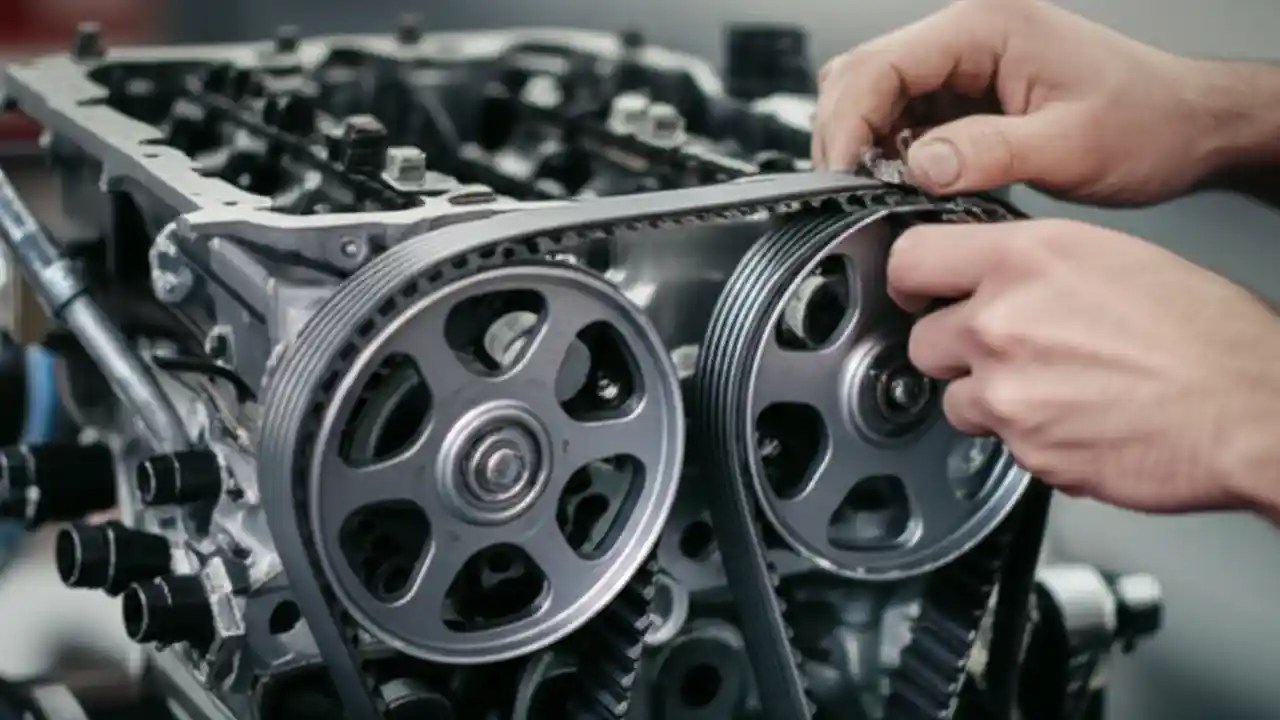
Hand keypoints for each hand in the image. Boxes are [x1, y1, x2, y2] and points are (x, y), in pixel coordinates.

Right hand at [812, 0, 1231, 204]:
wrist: (1187, 126)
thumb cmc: (1148, 121)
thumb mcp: (1070, 145)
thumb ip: (987, 154)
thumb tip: (916, 166)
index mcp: (986, 26)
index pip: (880, 66)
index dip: (847, 125)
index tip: (841, 179)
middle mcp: (967, 35)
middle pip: (862, 75)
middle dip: (845, 135)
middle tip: (849, 192)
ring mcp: (963, 62)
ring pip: (874, 96)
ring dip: (865, 144)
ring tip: (878, 191)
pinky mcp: (964, 94)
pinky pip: (902, 117)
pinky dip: (890, 152)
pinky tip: (905, 183)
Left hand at [888, 219, 1279, 517]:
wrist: (1253, 410)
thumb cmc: (1206, 334)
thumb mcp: (1109, 257)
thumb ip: (1028, 264)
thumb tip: (982, 274)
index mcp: (1024, 259)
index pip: (911, 260)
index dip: (912, 281)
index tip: (918, 293)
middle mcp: (1002, 321)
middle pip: (922, 341)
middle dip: (956, 349)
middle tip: (1010, 350)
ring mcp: (1007, 392)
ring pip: (955, 399)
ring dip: (989, 398)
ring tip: (1055, 388)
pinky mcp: (1024, 450)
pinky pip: (998, 443)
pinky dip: (1026, 437)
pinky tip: (1076, 419)